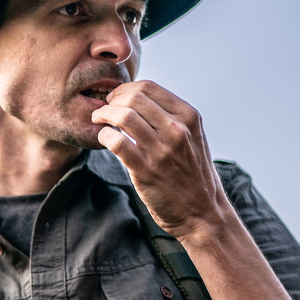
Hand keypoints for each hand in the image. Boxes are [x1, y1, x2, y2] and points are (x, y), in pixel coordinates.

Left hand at [91, 80, 228, 241]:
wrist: (202, 212)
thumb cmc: (192, 173)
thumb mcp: (192, 137)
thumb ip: (170, 117)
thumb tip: (136, 100)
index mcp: (189, 117)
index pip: (149, 87)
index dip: (125, 89)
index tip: (115, 98)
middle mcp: (177, 130)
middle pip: (134, 98)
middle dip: (112, 100)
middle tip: (103, 109)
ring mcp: (162, 150)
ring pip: (123, 117)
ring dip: (103, 115)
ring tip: (98, 120)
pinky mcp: (147, 170)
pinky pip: (117, 143)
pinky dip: (104, 136)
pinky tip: (104, 139)